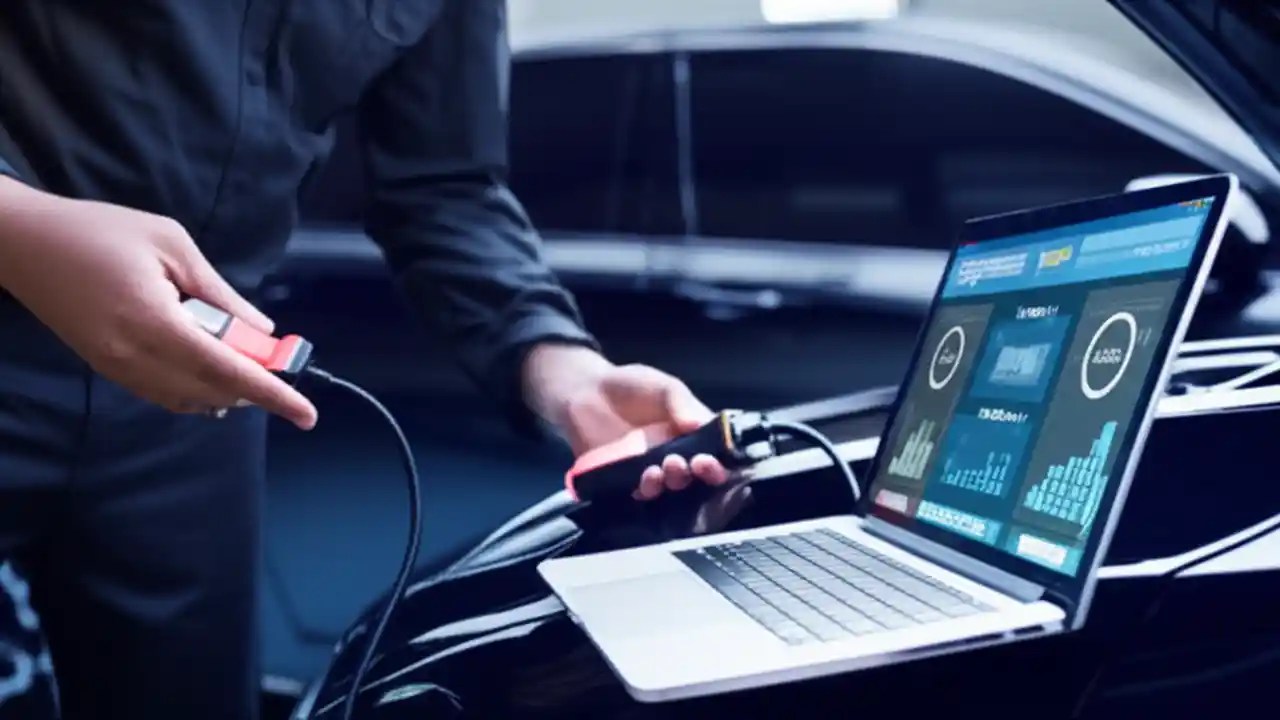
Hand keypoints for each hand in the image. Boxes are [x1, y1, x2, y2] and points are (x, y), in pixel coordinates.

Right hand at [0, 177, 316, 428]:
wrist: (24, 244)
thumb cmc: (100, 231)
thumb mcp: (172, 245)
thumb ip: (220, 293)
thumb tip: (261, 330)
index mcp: (154, 323)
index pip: (226, 371)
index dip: (271, 394)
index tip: (307, 414)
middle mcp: (134, 357)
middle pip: (211, 391)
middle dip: (254, 387)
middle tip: (280, 365)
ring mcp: (116, 368)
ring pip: (187, 399)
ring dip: (226, 388)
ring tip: (250, 362)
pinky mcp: (106, 368)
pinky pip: (163, 393)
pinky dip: (197, 387)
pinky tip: (212, 366)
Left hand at [524, 345, 728, 499]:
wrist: (584, 393)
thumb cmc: (629, 386)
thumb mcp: (662, 386)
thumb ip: (681, 402)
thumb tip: (701, 423)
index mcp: (691, 434)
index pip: (714, 453)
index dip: (716, 462)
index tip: (708, 460)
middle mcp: (676, 455)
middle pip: (696, 475)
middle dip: (696, 475)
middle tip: (686, 464)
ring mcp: (651, 470)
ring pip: (670, 487)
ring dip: (670, 483)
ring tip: (660, 470)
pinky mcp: (626, 480)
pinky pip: (640, 493)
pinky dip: (645, 491)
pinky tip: (643, 480)